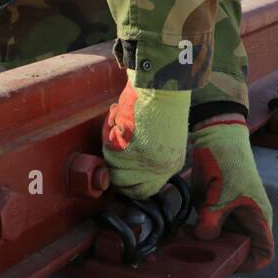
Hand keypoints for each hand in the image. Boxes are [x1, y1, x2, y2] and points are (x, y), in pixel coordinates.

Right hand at [101, 76, 189, 198]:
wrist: (162, 86)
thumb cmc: (164, 104)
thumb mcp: (166, 138)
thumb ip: (152, 155)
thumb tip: (130, 163)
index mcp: (170, 165)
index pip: (144, 191)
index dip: (129, 183)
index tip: (120, 171)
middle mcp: (157, 168)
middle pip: (123, 184)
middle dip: (114, 167)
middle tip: (114, 148)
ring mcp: (141, 161)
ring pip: (111, 166)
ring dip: (111, 146)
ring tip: (120, 126)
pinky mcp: (126, 150)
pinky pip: (107, 147)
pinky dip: (108, 131)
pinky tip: (118, 118)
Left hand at [190, 118, 274, 269]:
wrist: (217, 137)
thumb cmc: (228, 165)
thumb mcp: (220, 197)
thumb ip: (212, 223)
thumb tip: (203, 238)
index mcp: (258, 218)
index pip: (264, 252)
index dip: (249, 264)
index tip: (228, 266)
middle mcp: (248, 218)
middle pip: (241, 248)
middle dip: (223, 255)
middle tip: (201, 259)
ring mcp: (232, 211)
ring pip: (225, 238)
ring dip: (210, 243)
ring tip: (190, 247)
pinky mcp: (218, 204)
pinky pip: (213, 225)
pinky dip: (202, 230)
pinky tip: (186, 231)